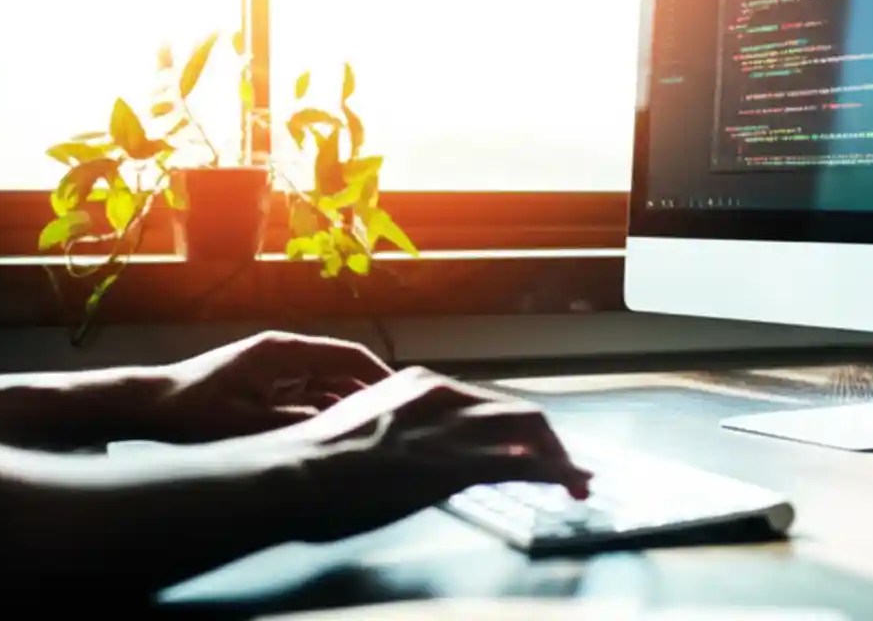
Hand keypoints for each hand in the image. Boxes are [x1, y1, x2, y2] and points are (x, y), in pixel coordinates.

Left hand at [149, 331, 392, 442]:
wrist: (151, 405)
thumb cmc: (193, 411)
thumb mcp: (249, 423)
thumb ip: (298, 423)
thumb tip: (341, 429)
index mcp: (285, 352)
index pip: (347, 356)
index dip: (379, 375)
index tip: (404, 396)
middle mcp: (285, 352)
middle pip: (341, 368)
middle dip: (369, 391)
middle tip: (396, 418)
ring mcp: (276, 365)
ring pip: (327, 382)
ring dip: (347, 403)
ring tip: (372, 428)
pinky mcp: (267, 380)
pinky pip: (308, 392)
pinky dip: (324, 409)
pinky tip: (335, 433)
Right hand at [302, 368, 591, 537]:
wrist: (293, 473)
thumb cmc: (315, 463)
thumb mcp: (365, 431)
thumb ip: (398, 433)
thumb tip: (409, 452)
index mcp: (421, 386)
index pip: (488, 403)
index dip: (518, 429)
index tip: (532, 451)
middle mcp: (444, 397)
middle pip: (518, 413)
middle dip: (550, 442)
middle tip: (570, 470)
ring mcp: (452, 429)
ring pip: (528, 432)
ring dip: (560, 459)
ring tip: (579, 483)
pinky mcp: (456, 463)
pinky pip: (520, 464)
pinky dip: (553, 473)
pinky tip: (569, 485)